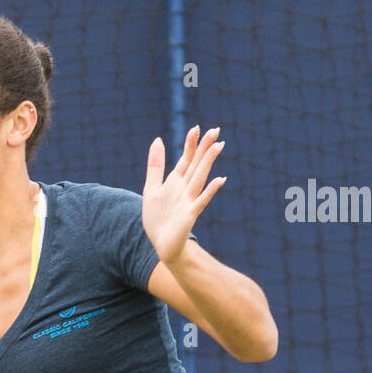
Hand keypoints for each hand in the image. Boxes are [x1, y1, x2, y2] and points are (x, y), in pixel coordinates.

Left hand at [141, 125, 225, 264]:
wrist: (162, 244)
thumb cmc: (158, 218)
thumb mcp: (152, 188)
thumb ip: (155, 165)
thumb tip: (158, 139)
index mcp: (176, 181)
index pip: (186, 159)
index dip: (190, 144)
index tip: (196, 128)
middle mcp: (185, 188)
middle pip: (196, 164)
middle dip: (204, 148)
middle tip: (215, 130)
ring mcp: (189, 201)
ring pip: (200, 178)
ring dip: (208, 162)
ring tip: (218, 146)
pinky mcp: (190, 214)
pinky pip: (201, 201)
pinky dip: (210, 191)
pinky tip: (220, 180)